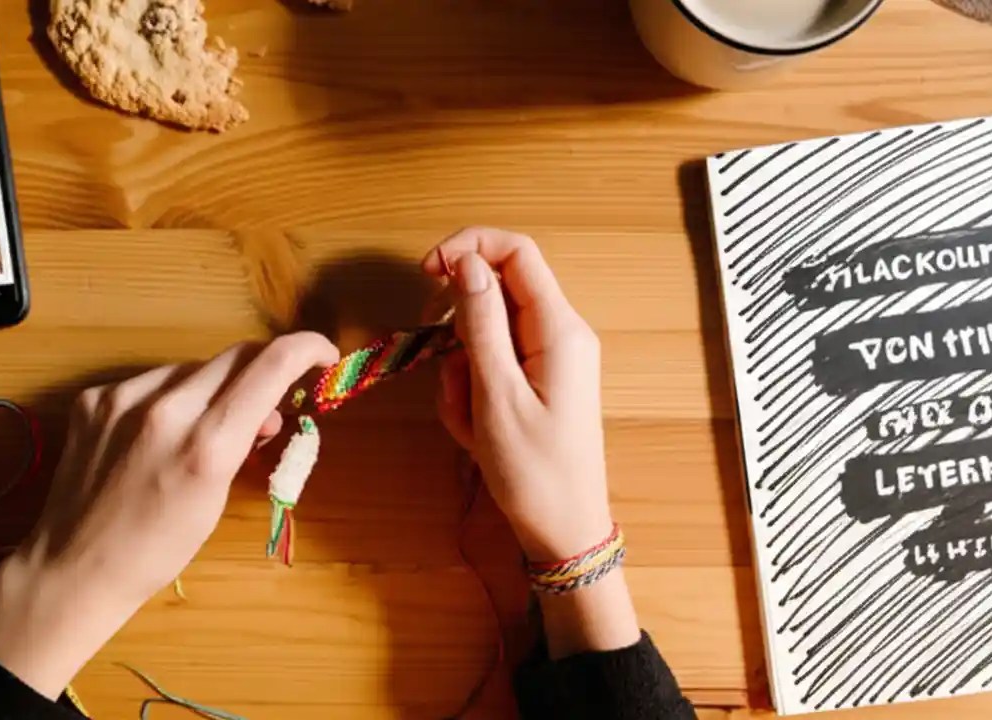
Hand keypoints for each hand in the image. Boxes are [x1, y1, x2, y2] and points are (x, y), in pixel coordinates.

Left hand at [0, 334, 338, 697]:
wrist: (74, 567)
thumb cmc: (158, 549)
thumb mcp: (216, 499)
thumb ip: (240, 442)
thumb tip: (264, 410)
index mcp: (207, 444)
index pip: (271, 365)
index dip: (307, 348)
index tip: (323, 354)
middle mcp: (166, 409)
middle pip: (235, 356)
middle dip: (262, 370)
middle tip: (269, 400)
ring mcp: (123, 398)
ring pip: (192, 368)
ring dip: (212, 387)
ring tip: (205, 428)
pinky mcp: (93, 398)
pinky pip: (150, 382)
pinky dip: (168, 399)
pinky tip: (158, 433)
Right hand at [424, 229, 638, 658]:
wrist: (565, 531)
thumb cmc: (534, 471)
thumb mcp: (496, 395)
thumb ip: (481, 323)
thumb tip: (467, 262)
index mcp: (559, 329)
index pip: (516, 252)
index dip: (468, 247)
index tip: (426, 272)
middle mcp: (561, 334)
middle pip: (496, 294)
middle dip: (459, 331)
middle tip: (451, 377)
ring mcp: (551, 359)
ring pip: (486, 335)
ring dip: (461, 371)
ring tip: (470, 420)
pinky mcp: (539, 383)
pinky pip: (493, 366)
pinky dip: (472, 392)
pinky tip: (477, 430)